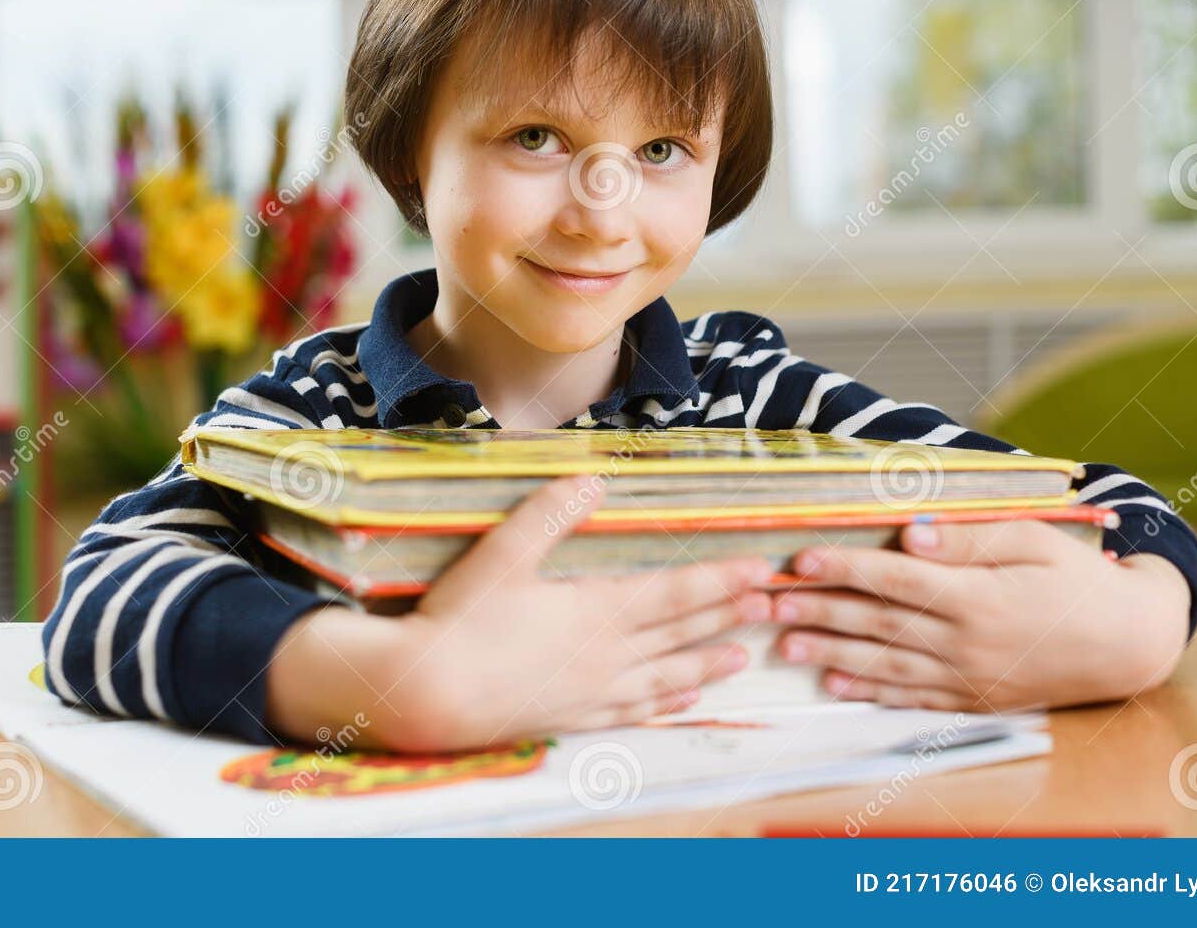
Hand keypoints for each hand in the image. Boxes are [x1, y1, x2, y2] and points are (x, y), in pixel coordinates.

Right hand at [267, 476, 772, 750]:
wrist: (427, 694)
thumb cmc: (460, 620)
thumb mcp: (501, 553)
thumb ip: (548, 514)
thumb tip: (593, 479)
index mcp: (595, 609)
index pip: (675, 591)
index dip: (720, 579)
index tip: (760, 570)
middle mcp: (607, 654)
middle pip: (681, 632)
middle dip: (726, 615)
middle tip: (769, 605)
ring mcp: (593, 691)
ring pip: (667, 676)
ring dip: (707, 664)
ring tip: (742, 656)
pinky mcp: (572, 717)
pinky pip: (634, 712)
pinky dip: (666, 704)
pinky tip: (683, 702)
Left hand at [770, 519, 1191, 711]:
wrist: (1129, 642)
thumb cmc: (1079, 579)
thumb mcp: (1034, 542)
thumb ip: (970, 539)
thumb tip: (911, 530)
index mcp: (980, 597)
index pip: (897, 579)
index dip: (845, 567)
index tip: (801, 558)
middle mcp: (968, 643)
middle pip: (879, 624)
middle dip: (818, 612)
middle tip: (767, 603)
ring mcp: (969, 678)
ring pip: (886, 665)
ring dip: (829, 654)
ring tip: (781, 644)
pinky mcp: (973, 701)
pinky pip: (912, 698)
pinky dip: (870, 692)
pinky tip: (834, 684)